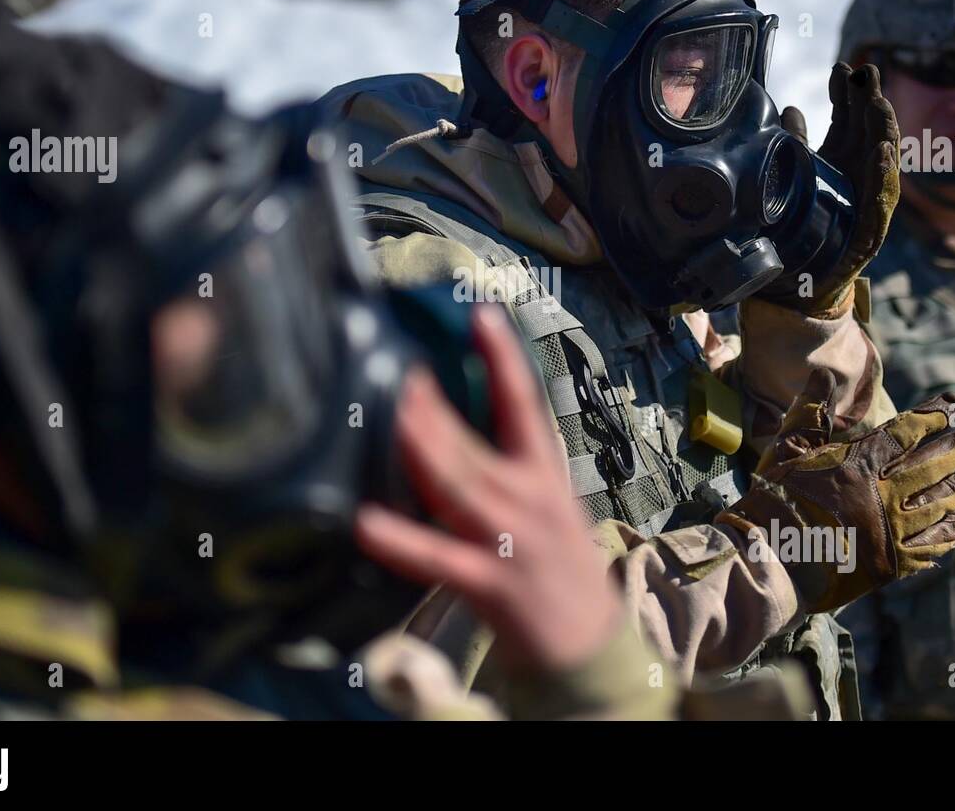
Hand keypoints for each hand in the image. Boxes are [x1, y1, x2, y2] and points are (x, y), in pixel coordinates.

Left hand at [355, 304, 622, 671]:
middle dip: (438, 406)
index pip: (525, 405)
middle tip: (401, 368)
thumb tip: (448, 421)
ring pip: (459, 487)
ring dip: (423, 449)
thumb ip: (507, 466)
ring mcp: (509, 542)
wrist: (589, 642)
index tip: (481, 314)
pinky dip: (401, 540)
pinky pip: (437, 557)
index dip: (504, 358)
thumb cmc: (559, 564)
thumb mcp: (547, 503)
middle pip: (477, 443)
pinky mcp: (488, 585)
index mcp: (545, 475)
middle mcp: (530, 501)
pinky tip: (365, 521)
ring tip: (391, 415)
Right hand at [719, 369, 954, 611]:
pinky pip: (933, 545)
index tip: (947, 407)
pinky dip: (949, 532)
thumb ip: (810, 410)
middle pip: (934, 467)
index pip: (906, 433)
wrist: (770, 559)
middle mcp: (883, 495)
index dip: (931, 418)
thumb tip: (824, 372)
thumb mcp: (785, 449)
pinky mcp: (891, 565)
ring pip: (941, 505)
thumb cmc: (773, 500)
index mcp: (858, 465)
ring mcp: (891, 532)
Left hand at [762, 62, 899, 315]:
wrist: (800, 288)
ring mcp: (868, 204)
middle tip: (865, 74)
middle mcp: (859, 179)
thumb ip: (795, 145)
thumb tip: (790, 109)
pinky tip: (884, 154)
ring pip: (883, 162)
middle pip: (870, 134)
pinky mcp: (870, 233)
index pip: (849, 121)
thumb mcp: (791, 180)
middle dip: (871, 102)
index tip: (844, 66)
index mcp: (841, 163)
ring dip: (883, 131)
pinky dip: (884, 176)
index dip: (849, 94)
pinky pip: (880, 202)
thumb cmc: (798, 232)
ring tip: (878, 105)